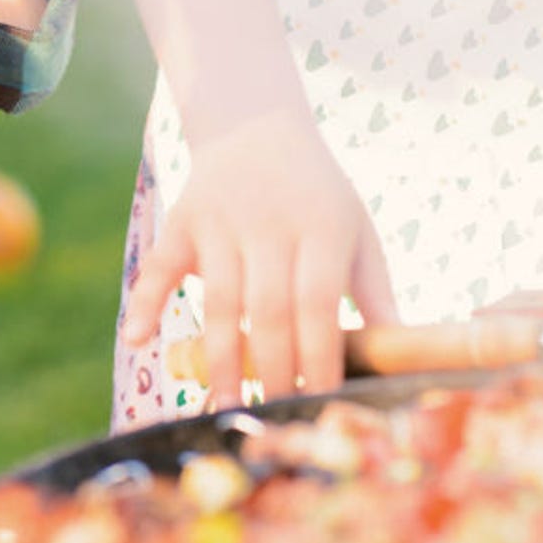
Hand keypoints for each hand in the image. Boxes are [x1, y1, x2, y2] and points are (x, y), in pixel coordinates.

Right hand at [124, 109, 398, 409]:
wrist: (256, 125)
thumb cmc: (317, 194)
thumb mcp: (356, 229)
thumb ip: (375, 291)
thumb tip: (403, 356)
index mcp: (321, 227)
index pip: (317, 302)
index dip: (317, 355)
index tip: (322, 402)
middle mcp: (268, 223)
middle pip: (268, 309)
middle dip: (273, 369)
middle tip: (276, 417)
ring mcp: (220, 221)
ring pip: (218, 299)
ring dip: (220, 358)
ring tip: (226, 407)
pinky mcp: (181, 220)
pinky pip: (159, 266)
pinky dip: (146, 302)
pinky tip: (139, 341)